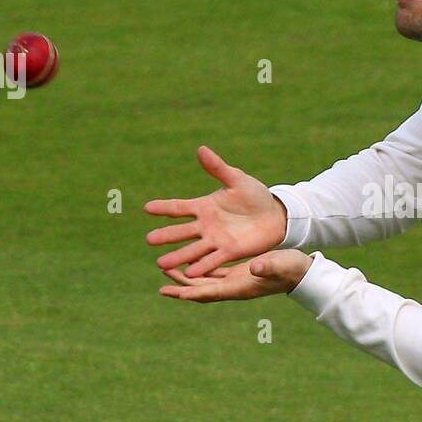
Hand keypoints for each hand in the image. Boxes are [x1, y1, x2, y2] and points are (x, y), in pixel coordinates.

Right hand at [145, 145, 288, 277]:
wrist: (275, 215)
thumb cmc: (254, 195)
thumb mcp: (236, 180)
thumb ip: (218, 168)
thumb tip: (201, 149)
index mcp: (204, 206)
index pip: (179, 207)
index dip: (164, 208)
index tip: (146, 208)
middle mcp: (206, 225)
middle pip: (181, 232)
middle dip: (166, 236)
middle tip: (149, 240)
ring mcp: (216, 240)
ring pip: (193, 250)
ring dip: (178, 256)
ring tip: (161, 264)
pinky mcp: (229, 251)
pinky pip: (212, 260)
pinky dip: (201, 266)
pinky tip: (189, 273)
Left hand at [158, 250, 312, 301]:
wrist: (302, 272)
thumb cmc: (292, 268)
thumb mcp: (280, 265)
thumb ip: (267, 267)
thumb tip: (253, 267)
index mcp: (241, 287)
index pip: (211, 292)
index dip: (191, 292)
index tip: (173, 292)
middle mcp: (235, 287)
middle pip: (202, 290)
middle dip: (182, 287)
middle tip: (162, 283)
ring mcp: (236, 281)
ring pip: (205, 282)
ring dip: (186, 278)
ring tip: (168, 270)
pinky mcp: (238, 274)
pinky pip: (214, 273)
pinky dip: (199, 270)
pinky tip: (188, 263)